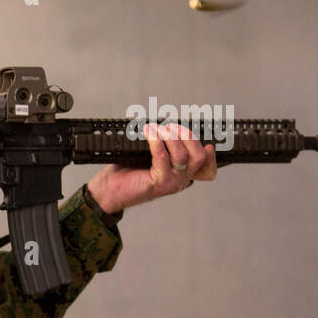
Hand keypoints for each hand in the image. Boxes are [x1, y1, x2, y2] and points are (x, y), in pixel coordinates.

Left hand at [86, 123, 217, 213]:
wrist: (109, 191)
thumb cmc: (128, 173)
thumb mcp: (149, 157)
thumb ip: (164, 146)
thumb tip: (168, 126)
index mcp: (182, 174)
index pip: (204, 162)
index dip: (208, 150)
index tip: (202, 137)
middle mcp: (181, 180)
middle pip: (198, 155)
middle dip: (187, 136)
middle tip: (172, 127)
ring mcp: (171, 183)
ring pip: (182, 155)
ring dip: (170, 137)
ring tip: (158, 128)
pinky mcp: (158, 183)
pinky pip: (162, 157)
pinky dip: (156, 141)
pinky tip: (149, 133)